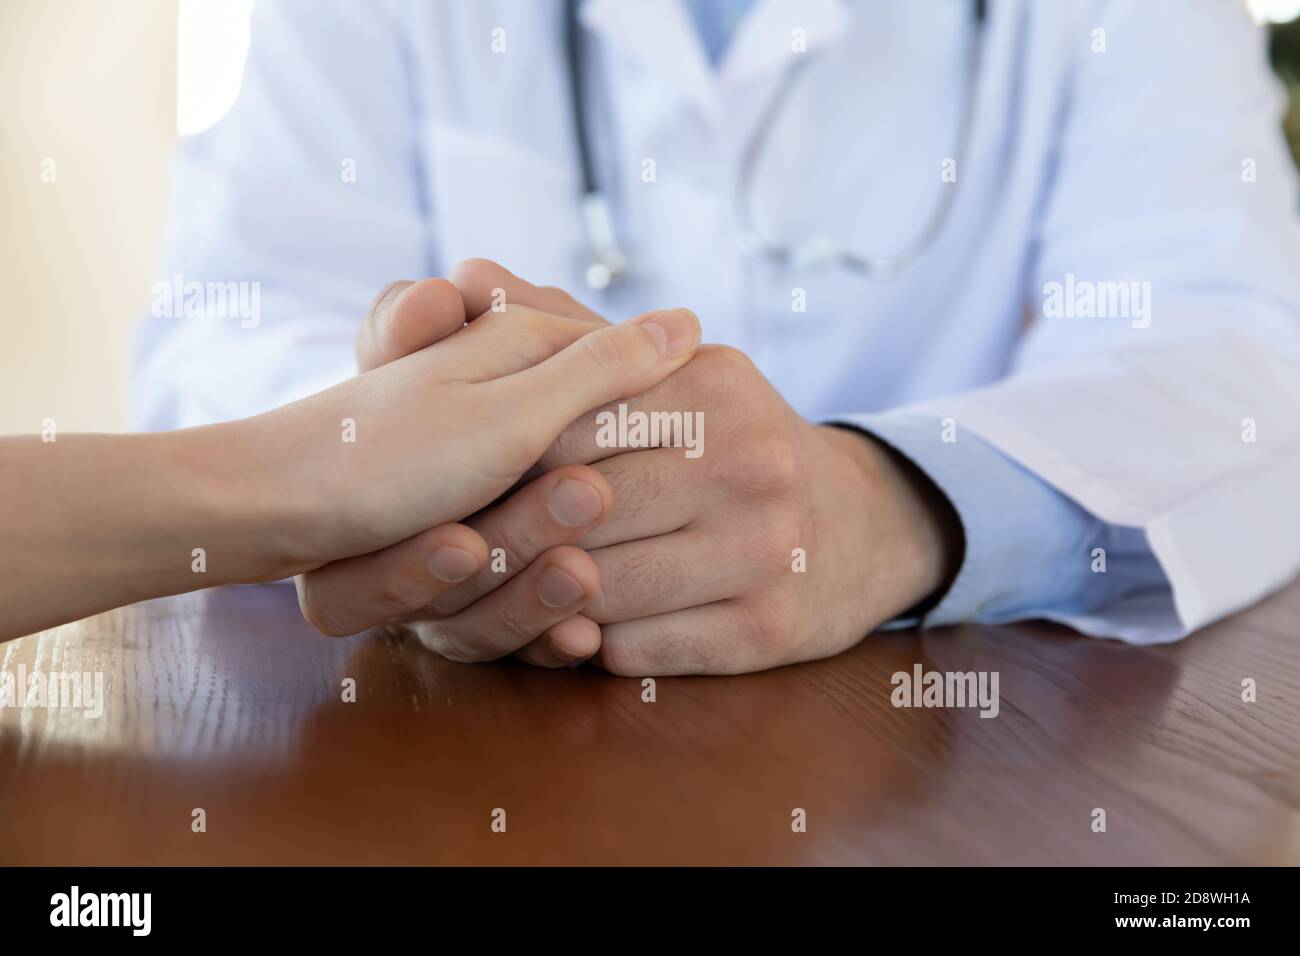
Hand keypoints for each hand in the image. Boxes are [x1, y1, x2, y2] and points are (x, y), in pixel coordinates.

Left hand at [298, 262, 960, 673]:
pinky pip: (638, 649)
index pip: (565, 421)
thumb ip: (571, 332)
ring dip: (537, 597)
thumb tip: (466, 271)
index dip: (493, 459)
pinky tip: (570, 627)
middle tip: (449, 551)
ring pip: (600, 588)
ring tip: (496, 592)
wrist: (861, 527)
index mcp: (709, 385)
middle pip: (577, 510)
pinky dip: (590, 643)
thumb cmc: (735, 443)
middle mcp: (745, 462)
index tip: (447, 483)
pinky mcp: (766, 630)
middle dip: (504, 535)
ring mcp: (762, 550)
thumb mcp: (677, 373)